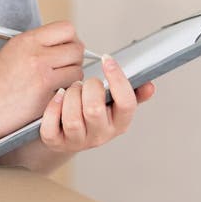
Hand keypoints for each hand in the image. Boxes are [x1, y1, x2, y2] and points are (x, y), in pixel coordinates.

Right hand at [0, 21, 84, 132]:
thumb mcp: (10, 52)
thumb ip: (37, 45)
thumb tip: (63, 45)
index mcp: (26, 40)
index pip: (67, 29)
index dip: (70, 39)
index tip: (64, 48)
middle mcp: (36, 54)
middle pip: (77, 48)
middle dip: (74, 58)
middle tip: (63, 67)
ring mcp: (42, 76)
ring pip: (78, 71)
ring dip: (71, 77)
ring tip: (55, 83)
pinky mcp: (46, 97)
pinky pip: (69, 91)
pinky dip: (64, 93)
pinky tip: (49, 96)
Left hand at [39, 54, 155, 152]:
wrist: (68, 134)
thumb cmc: (93, 112)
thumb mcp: (115, 104)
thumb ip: (132, 93)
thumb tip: (149, 86)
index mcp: (120, 123)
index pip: (126, 103)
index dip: (118, 79)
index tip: (107, 59)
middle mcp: (100, 135)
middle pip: (94, 110)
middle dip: (88, 87)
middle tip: (85, 82)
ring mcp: (77, 141)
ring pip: (73, 118)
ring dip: (70, 96)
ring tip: (72, 89)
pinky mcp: (56, 142)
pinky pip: (51, 127)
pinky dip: (53, 108)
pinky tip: (57, 97)